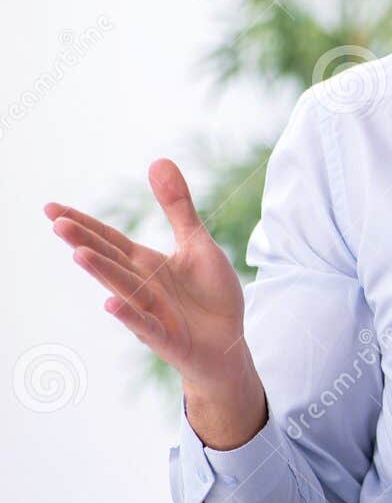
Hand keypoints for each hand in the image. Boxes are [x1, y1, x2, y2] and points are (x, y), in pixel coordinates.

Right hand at [45, 159, 265, 447]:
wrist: (229, 342)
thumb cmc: (210, 295)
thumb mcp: (198, 244)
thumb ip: (178, 208)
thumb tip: (159, 160)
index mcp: (146, 263)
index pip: (109, 239)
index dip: (83, 223)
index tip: (50, 208)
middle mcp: (142, 285)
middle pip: (110, 260)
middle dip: (86, 242)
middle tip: (57, 223)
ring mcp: (151, 312)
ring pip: (124, 289)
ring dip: (103, 273)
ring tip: (79, 254)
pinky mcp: (166, 337)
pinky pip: (145, 325)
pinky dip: (129, 315)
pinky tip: (110, 302)